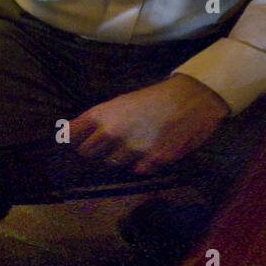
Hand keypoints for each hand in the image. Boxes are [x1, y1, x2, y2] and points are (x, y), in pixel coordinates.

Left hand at [67, 74, 230, 175]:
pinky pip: (138, 169)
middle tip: (108, 143)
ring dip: (121, 156)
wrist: (195, 97)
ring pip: (113, 162)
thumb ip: (104, 118)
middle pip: (87, 152)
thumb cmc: (159, 96)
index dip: (71, 138)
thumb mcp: (126, 100)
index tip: (74, 140)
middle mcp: (112, 132)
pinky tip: (153, 150)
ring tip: (136, 144)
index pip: (70, 134)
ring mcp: (132, 148)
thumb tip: (84, 136)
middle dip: (95, 149)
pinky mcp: (152, 160)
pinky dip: (143, 163)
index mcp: (103, 114)